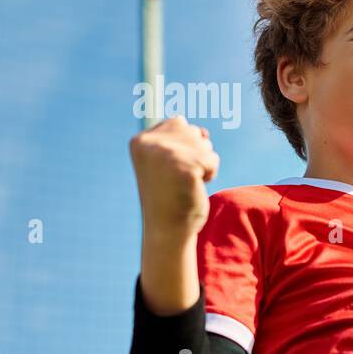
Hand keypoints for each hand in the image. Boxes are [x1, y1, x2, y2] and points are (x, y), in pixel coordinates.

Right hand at [128, 115, 218, 241]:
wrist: (167, 230)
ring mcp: (167, 154)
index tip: (168, 170)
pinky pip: (212, 160)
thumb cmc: (170, 195)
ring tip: (185, 183)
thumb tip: (203, 133)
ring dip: (203, 164)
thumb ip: (181, 138)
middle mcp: (150, 143)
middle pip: (192, 131)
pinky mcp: (186, 166)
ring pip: (204, 144)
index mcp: (140, 141)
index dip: (182, 147)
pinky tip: (193, 188)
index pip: (177, 123)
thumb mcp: (170, 159)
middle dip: (194, 154)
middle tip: (177, 179)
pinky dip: (209, 175)